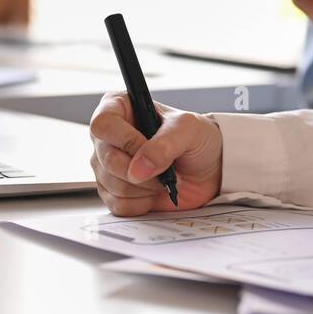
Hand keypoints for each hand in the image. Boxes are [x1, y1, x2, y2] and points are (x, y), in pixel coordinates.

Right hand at [88, 92, 222, 215]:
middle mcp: (108, 137)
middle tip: (164, 167)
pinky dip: (141, 203)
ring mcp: (107, 166)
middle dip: (140, 169)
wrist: (209, 168)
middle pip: (105, 159)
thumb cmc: (196, 139)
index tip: (148, 147)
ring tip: (161, 177)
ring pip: (110, 185)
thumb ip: (164, 145)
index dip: (125, 140)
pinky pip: (117, 205)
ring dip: (143, 187)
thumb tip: (138, 169)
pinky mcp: (113, 192)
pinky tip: (153, 192)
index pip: (103, 125)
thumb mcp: (188, 130)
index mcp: (119, 108)